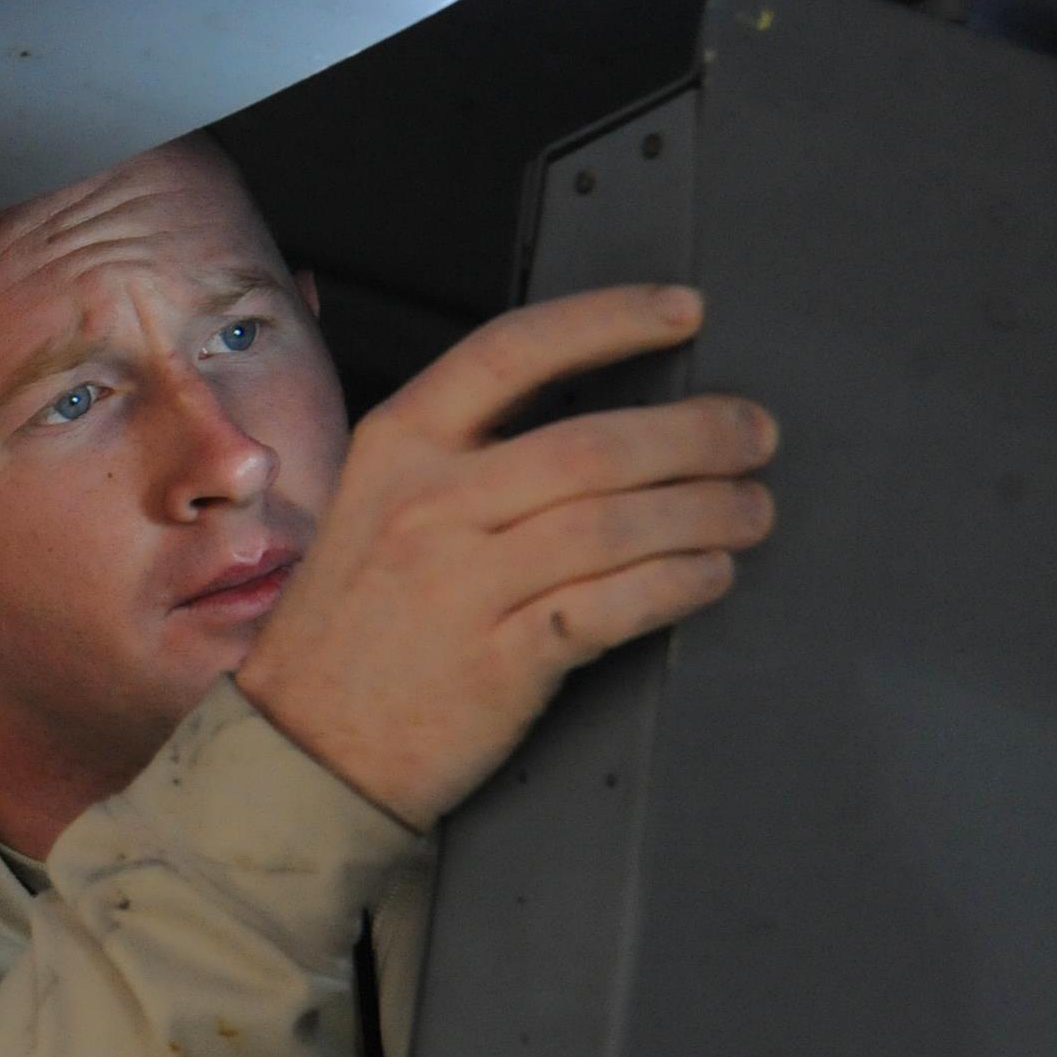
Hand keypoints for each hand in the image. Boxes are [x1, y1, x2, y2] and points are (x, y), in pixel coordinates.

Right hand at [233, 284, 777, 828]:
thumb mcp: (375, 507)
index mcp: (397, 448)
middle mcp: (429, 506)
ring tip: (750, 509)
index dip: (610, 320)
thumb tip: (601, 424)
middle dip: (698, 434)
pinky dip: (678, 585)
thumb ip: (462, 459)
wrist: (304, 744)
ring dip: (708, 511)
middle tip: (752, 435)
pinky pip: (614, 607)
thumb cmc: (351, 625)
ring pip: (615, 525)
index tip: (683, 312)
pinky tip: (710, 573)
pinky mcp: (500, 662)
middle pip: (591, 445)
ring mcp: (461, 586)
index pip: (513, 351)